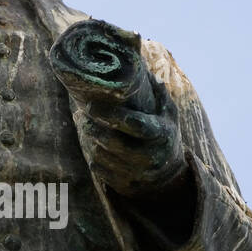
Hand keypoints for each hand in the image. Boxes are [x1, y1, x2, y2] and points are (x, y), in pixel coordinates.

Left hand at [76, 73, 185, 197]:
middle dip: (92, 127)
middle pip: (111, 142)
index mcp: (160, 134)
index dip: (110, 114)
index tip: (90, 104)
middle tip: (82, 114)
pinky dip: (92, 155)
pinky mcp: (123, 185)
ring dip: (89, 139)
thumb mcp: (169, 113)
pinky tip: (92, 143)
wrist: (169, 177)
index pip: (134, 124)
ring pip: (101, 155)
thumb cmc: (164, 134)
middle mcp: (149, 157)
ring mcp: (136, 173)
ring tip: (84, 125)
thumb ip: (158, 92)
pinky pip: (98, 169)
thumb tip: (140, 65)